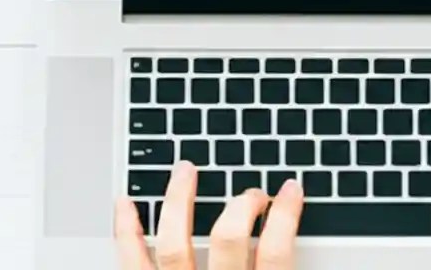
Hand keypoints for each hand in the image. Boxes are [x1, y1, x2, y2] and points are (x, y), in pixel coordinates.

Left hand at [114, 160, 304, 269]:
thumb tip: (306, 259)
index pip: (274, 252)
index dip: (286, 216)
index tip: (292, 190)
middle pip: (228, 238)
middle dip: (242, 205)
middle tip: (253, 193)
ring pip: (173, 243)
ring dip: (179, 201)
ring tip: (185, 171)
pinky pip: (131, 262)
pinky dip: (126, 231)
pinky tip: (125, 204)